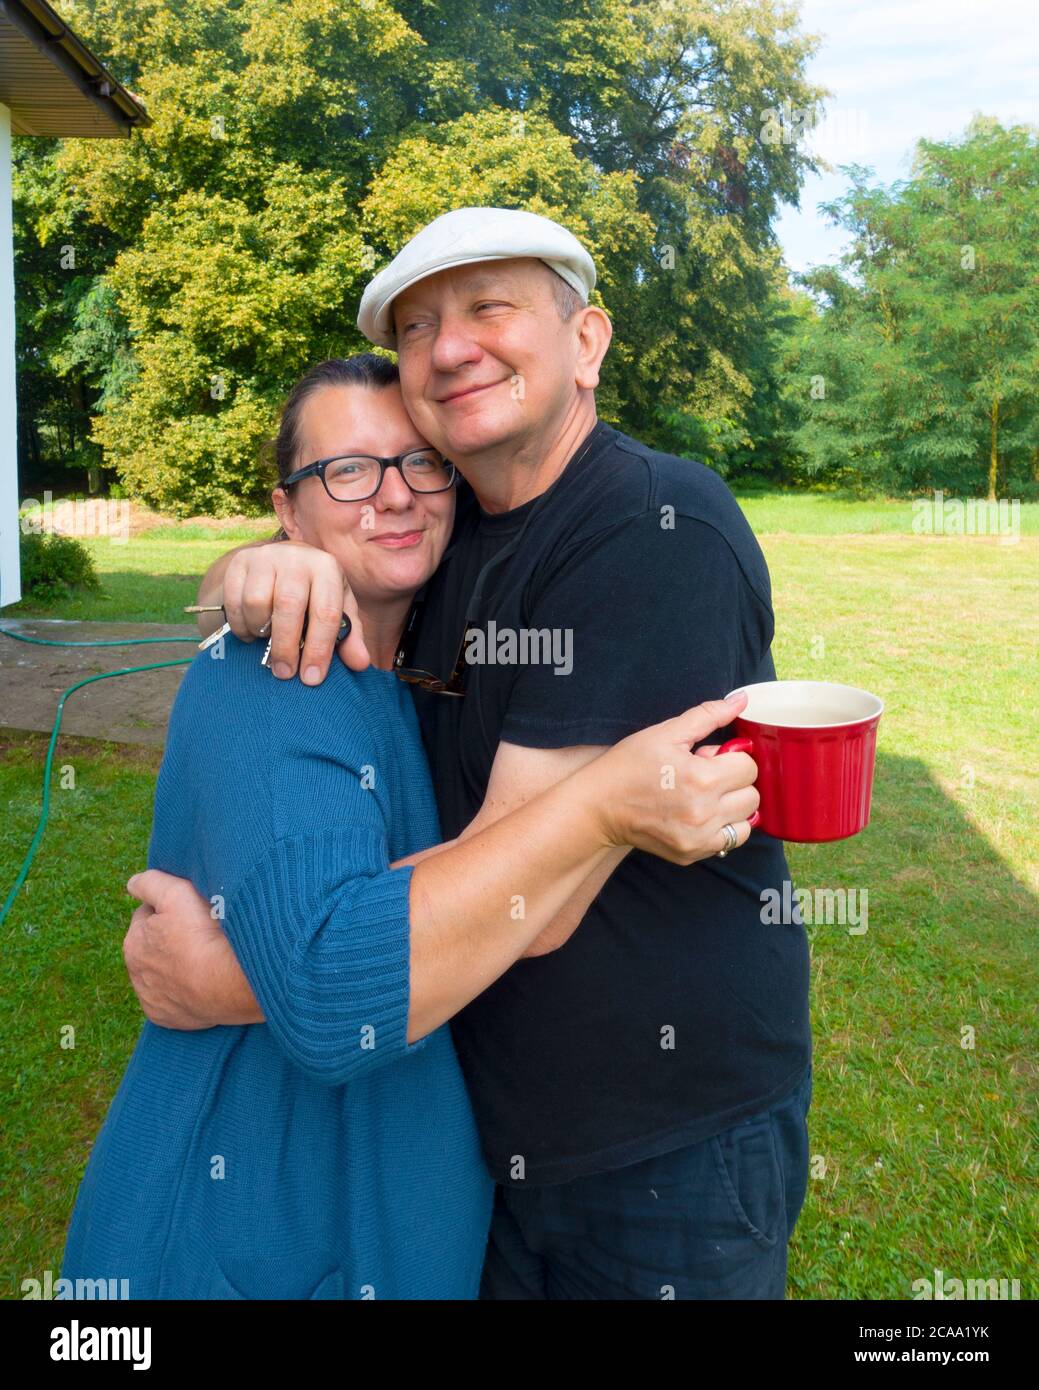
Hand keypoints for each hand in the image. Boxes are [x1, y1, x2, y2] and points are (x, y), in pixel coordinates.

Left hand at [123, 870, 264, 1028]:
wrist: (231, 982)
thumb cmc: (205, 934)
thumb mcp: (176, 893)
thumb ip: (150, 883)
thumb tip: (133, 884)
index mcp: (134, 940)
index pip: (149, 915)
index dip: (171, 910)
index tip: (193, 913)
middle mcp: (135, 971)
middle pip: (154, 946)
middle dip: (171, 939)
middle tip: (201, 935)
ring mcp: (150, 998)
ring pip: (162, 973)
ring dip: (177, 965)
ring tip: (205, 960)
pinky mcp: (165, 1018)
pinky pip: (172, 1000)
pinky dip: (183, 992)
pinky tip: (201, 983)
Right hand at [221, 540, 369, 682]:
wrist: (282, 560)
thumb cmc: (315, 592)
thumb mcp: (338, 609)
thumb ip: (349, 637)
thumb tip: (360, 664)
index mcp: (326, 567)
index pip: (325, 612)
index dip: (319, 649)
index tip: (312, 678)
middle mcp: (297, 557)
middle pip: (288, 607)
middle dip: (286, 647)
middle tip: (285, 673)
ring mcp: (265, 556)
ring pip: (256, 603)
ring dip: (260, 631)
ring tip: (267, 640)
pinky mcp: (239, 561)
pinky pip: (234, 601)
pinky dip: (240, 624)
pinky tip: (251, 631)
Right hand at [595, 693, 760, 863]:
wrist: (598, 806)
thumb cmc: (629, 766)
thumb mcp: (666, 733)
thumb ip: (708, 716)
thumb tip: (742, 700)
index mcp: (701, 778)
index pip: (749, 767)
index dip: (732, 757)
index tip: (711, 757)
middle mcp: (704, 812)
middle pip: (752, 795)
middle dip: (736, 782)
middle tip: (708, 776)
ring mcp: (698, 838)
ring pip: (746, 822)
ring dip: (733, 807)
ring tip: (707, 797)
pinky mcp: (691, 854)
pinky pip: (728, 842)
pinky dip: (721, 828)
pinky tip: (698, 815)